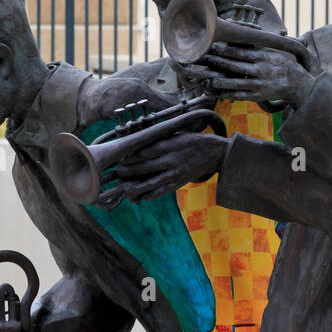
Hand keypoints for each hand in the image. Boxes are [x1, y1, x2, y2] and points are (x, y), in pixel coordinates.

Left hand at [109, 131, 228, 202]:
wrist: (214, 153)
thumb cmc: (191, 141)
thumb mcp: (175, 135)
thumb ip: (157, 141)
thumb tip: (136, 147)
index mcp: (169, 145)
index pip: (145, 152)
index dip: (130, 157)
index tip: (120, 159)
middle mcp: (172, 159)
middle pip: (145, 167)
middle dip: (129, 171)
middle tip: (118, 172)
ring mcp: (176, 173)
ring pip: (152, 183)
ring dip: (136, 187)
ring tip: (124, 189)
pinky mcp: (179, 183)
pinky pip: (161, 191)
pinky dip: (150, 195)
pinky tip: (140, 196)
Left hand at [179, 44, 313, 106]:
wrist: (297, 84)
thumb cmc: (280, 64)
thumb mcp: (270, 53)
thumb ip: (253, 48)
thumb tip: (234, 39)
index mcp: (263, 57)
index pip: (240, 52)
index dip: (224, 49)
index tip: (211, 46)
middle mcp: (260, 71)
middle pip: (235, 66)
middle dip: (217, 62)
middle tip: (203, 58)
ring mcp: (258, 85)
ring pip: (235, 83)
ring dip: (219, 80)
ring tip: (206, 77)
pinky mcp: (257, 96)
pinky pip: (238, 96)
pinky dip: (226, 94)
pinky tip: (216, 91)